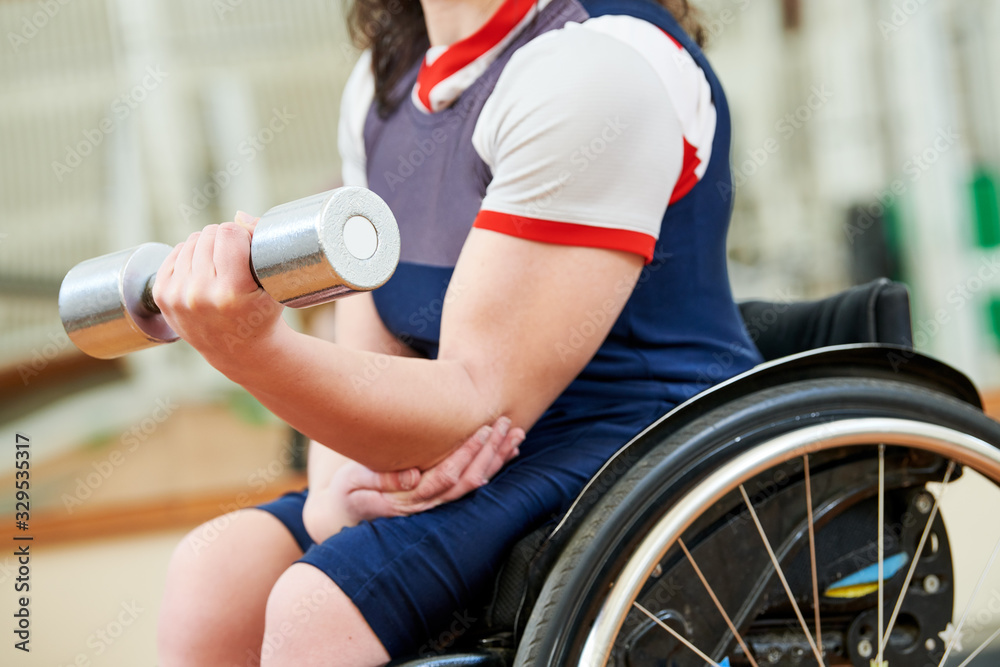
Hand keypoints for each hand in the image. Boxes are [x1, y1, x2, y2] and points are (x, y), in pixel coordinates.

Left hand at [152, 212, 283, 364]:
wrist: (238, 350)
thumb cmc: (262, 314)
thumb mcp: (274, 285)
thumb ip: (261, 245)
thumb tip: (238, 216)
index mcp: (230, 293)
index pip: (229, 233)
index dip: (242, 234)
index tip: (250, 246)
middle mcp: (200, 295)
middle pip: (210, 235)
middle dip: (225, 239)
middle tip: (236, 258)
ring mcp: (177, 296)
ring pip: (192, 241)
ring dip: (208, 246)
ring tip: (222, 266)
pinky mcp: (162, 295)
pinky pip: (176, 252)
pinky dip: (191, 255)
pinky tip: (204, 269)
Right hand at [332, 416, 524, 525]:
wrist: (346, 511)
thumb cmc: (347, 491)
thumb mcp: (353, 482)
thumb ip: (379, 479)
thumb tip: (411, 477)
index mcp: (408, 500)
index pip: (447, 477)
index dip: (467, 453)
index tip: (483, 430)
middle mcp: (427, 504)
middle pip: (468, 480)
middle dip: (490, 451)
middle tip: (507, 424)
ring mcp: (435, 503)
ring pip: (474, 483)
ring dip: (497, 458)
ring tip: (516, 435)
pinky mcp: (439, 497)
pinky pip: (470, 483)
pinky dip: (491, 466)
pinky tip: (507, 452)